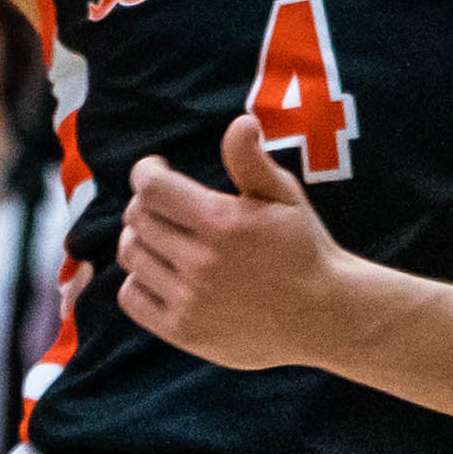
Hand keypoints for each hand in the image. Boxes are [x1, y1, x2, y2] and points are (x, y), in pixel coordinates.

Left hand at [116, 117, 373, 371]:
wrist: (321, 316)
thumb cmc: (302, 249)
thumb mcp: (286, 197)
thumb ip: (252, 161)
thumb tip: (240, 123)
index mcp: (223, 224)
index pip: (151, 188)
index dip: (146, 172)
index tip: (156, 170)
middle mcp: (201, 263)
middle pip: (137, 219)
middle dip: (146, 203)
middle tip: (167, 205)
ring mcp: (189, 301)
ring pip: (131, 255)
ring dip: (141, 239)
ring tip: (164, 237)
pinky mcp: (183, 331)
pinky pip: (131, 297)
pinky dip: (138, 279)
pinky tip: (162, 271)